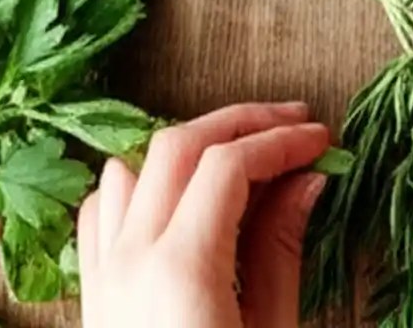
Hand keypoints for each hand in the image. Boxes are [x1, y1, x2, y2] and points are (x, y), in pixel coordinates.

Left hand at [77, 103, 330, 327]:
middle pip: (179, 146)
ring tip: (236, 151)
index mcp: (183, 268)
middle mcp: (132, 257)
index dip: (280, 140)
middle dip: (241, 123)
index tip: (318, 140)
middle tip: (291, 124)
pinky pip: (101, 209)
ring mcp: (104, 271)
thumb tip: (306, 182)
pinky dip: (137, 181)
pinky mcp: (94, 289)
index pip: (230, 165)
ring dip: (188, 145)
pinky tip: (174, 190)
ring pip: (132, 165)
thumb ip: (281, 250)